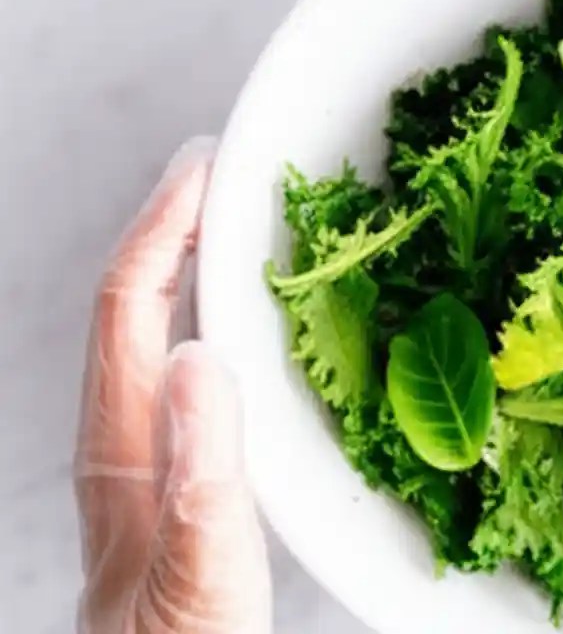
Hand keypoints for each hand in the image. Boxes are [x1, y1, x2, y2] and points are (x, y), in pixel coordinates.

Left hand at [75, 138, 270, 632]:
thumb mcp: (200, 580)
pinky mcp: (178, 479)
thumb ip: (201, 480)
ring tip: (238, 223)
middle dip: (172, 224)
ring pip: (158, 334)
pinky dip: (216, 324)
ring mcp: (147, 459)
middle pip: (135, 303)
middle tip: (223, 169)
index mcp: (124, 449)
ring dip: (190, 266)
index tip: (206, 163)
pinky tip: (257, 331)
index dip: (164, 225)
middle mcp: (126, 441)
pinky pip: (188, 373)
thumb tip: (204, 358)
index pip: (131, 306)